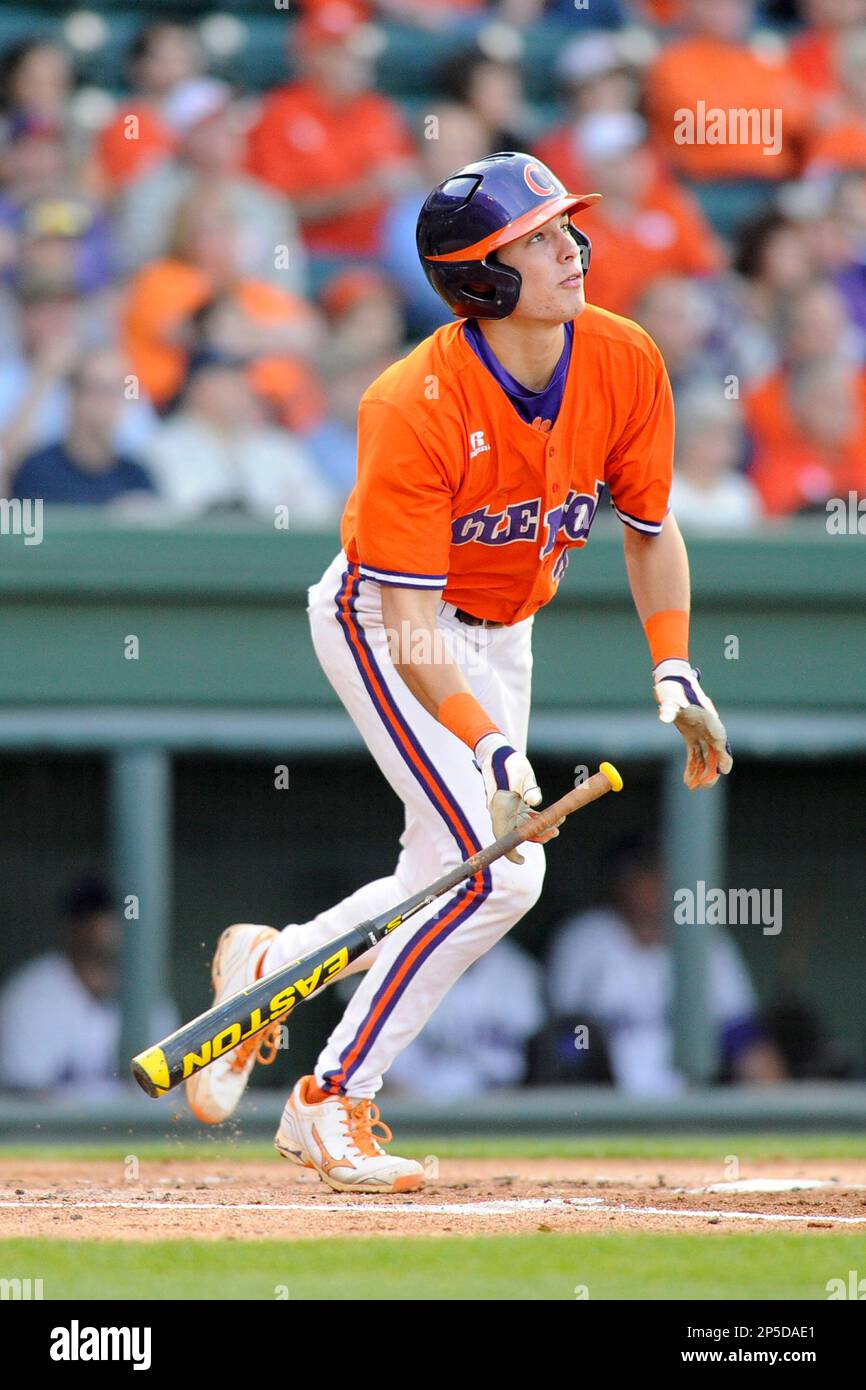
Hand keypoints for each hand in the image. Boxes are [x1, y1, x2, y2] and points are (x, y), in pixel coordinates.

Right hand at [474, 733, 559, 862]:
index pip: (502, 836)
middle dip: (536, 836)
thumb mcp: (521, 774)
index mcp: (499, 808)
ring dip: (540, 828)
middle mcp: (501, 812)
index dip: (510, 851)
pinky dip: (538, 819)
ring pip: (524, 826)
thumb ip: (529, 789)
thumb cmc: (509, 762)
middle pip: (517, 834)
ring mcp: (507, 809)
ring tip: (559, 823)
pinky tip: (553, 816)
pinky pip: (526, 818)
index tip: (521, 860)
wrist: (498, 752)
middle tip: (555, 832)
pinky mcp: (514, 804)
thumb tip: (536, 802)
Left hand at [653, 659, 732, 789]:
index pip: (719, 738)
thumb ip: (668, 708)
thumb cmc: (673, 689)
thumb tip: (664, 717)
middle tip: (705, 786)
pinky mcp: (692, 736)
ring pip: (706, 756)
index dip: (723, 755)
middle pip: (715, 751)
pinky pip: (696, 754)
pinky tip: (688, 780)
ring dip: (702, 772)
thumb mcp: (669, 698)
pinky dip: (693, 767)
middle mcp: (708, 726)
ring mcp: (701, 732)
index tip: (725, 769)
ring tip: (693, 787)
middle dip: (712, 770)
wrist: (672, 681)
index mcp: (708, 716)